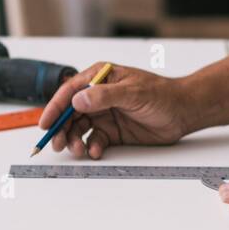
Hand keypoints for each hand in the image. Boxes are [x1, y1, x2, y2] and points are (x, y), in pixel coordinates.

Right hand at [38, 63, 193, 158]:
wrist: (183, 112)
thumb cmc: (162, 95)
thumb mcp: (133, 93)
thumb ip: (104, 96)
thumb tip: (78, 101)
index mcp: (99, 78)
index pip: (69, 92)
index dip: (54, 108)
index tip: (45, 124)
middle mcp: (98, 96)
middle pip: (70, 113)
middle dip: (61, 129)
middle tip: (58, 144)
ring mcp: (105, 114)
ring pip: (79, 129)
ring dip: (74, 140)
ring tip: (77, 150)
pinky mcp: (113, 131)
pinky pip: (95, 140)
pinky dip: (92, 147)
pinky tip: (95, 151)